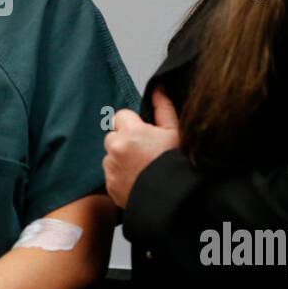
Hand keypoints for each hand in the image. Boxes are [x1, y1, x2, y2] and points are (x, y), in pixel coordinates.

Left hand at [103, 84, 181, 210]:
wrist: (175, 199)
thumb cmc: (177, 164)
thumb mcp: (175, 133)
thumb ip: (163, 108)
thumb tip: (157, 89)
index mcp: (131, 132)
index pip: (121, 116)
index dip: (134, 125)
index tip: (145, 135)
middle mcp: (116, 148)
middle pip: (113, 136)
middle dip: (125, 141)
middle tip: (145, 153)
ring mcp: (111, 168)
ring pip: (111, 156)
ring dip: (121, 160)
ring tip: (142, 169)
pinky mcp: (110, 186)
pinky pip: (111, 175)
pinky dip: (120, 177)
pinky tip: (138, 181)